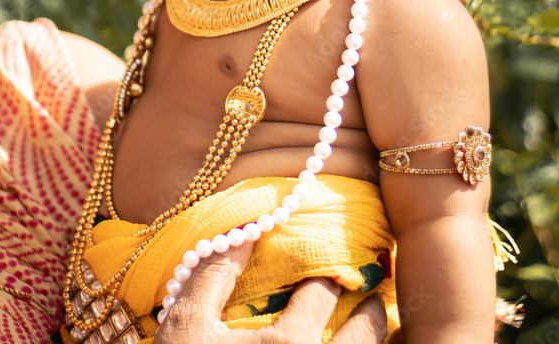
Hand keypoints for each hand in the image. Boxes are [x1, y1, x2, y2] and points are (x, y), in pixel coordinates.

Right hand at [154, 242, 388, 342]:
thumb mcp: (187, 326)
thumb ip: (214, 273)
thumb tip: (247, 226)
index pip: (326, 288)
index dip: (327, 270)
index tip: (331, 259)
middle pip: (368, 329)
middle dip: (370, 305)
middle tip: (367, 292)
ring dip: (371, 339)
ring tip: (366, 324)